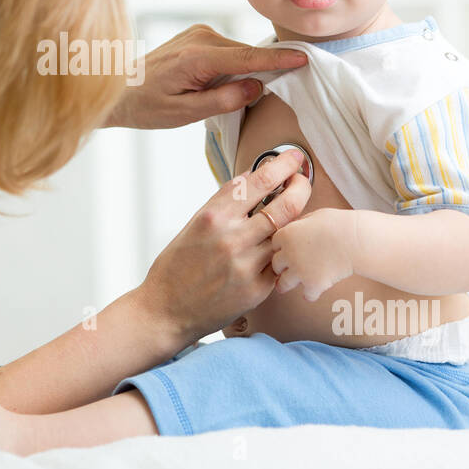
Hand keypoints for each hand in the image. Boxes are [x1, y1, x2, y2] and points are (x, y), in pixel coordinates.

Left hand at [102, 24, 307, 128]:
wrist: (117, 88)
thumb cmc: (146, 106)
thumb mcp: (185, 113)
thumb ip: (223, 100)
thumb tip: (257, 86)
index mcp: (196, 57)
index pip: (247, 57)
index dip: (278, 60)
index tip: (303, 58)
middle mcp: (200, 37)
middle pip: (246, 54)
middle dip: (262, 71)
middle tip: (265, 95)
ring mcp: (198, 32)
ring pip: (238, 53)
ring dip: (243, 71)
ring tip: (220, 95)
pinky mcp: (198, 35)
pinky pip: (228, 51)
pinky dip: (232, 66)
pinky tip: (216, 84)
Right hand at [134, 149, 312, 343]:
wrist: (165, 311)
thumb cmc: (177, 265)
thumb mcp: (195, 224)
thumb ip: (226, 204)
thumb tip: (257, 179)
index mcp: (213, 215)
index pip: (259, 180)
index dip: (282, 164)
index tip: (293, 157)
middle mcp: (231, 238)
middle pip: (286, 205)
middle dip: (301, 187)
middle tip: (303, 180)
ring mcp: (247, 265)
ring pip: (288, 234)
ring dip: (295, 220)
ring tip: (295, 213)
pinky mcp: (257, 290)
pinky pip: (281, 263)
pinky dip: (284, 252)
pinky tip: (282, 247)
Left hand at [268, 208, 356, 301]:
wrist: (355, 240)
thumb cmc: (339, 224)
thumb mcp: (314, 216)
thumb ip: (300, 225)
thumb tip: (296, 228)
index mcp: (286, 235)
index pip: (274, 244)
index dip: (280, 248)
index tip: (285, 251)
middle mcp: (288, 254)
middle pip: (276, 264)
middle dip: (282, 266)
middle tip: (286, 268)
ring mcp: (299, 272)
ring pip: (283, 284)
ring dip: (287, 284)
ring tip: (287, 286)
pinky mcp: (313, 285)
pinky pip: (307, 295)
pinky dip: (311, 294)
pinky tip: (314, 292)